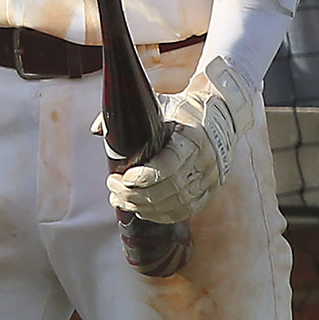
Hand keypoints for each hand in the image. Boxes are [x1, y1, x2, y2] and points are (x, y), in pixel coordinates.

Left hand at [107, 55, 254, 224]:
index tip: (124, 177)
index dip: (145, 176)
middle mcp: (204, 161)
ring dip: (143, 207)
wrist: (221, 115)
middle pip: (169, 189)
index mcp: (192, 138)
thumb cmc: (183, 110)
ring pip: (175, 204)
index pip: (170, 165)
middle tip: (113, 188)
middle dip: (136, 194)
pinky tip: (142, 210)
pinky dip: (161, 215)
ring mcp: (209, 178)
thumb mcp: (159, 104)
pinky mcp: (209, 190)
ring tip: (120, 200)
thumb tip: (97, 129)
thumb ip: (128, 114)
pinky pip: (185, 211)